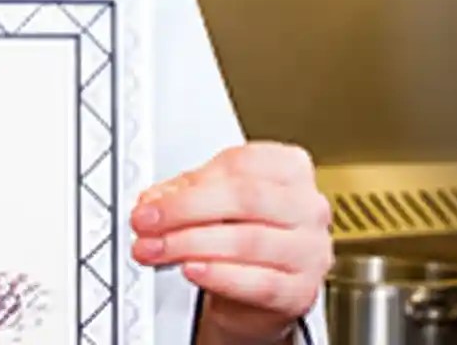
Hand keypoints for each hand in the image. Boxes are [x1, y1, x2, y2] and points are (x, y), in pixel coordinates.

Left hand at [130, 142, 332, 342]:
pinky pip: (259, 282)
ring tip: (157, 249)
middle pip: (245, 200)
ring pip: (248, 241)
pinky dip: (219, 276)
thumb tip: (153, 202)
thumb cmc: (240, 231)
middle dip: (185, 211)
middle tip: (147, 224)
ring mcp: (309, 250)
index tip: (150, 203)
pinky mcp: (301, 290)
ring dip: (190, 244)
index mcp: (289, 169)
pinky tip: (191, 269)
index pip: (240, 165)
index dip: (189, 185)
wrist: (258, 288)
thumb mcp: (212, 201)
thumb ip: (182, 193)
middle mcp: (307, 207)